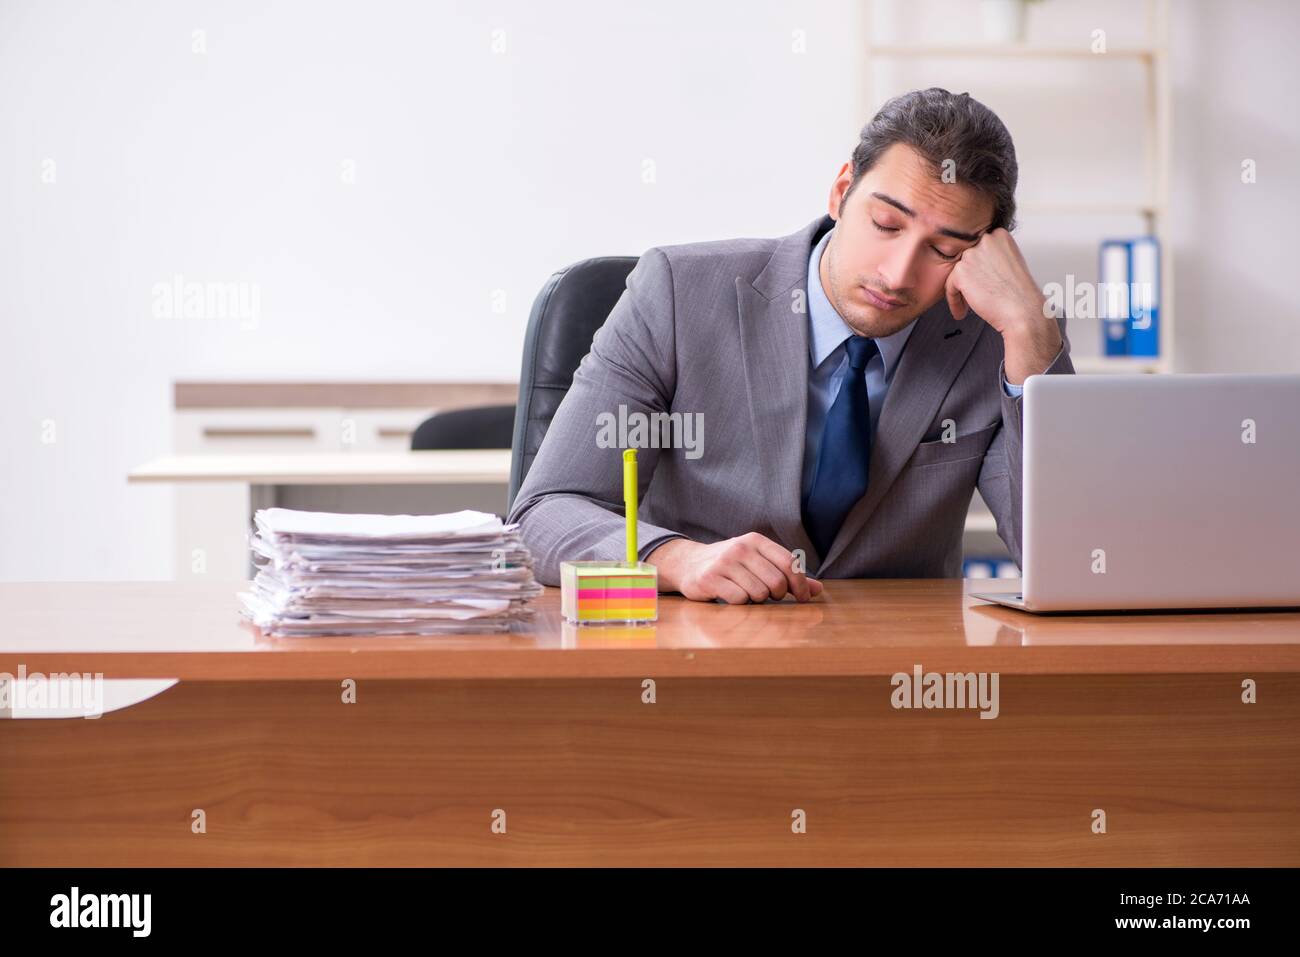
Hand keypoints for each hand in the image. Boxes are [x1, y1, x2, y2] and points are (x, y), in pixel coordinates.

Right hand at [647, 533, 823, 604]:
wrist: (688, 563)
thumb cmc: (731, 565)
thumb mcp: (758, 562)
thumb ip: (787, 575)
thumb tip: (818, 590)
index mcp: (756, 540)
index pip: (789, 563)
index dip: (801, 584)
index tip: (803, 598)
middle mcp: (740, 548)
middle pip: (776, 582)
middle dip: (778, 595)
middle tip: (770, 596)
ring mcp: (724, 563)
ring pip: (759, 593)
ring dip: (758, 600)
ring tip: (747, 593)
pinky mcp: (710, 579)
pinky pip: (739, 600)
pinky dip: (741, 604)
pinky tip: (732, 596)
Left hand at [943, 227, 1062, 384]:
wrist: (1025, 317)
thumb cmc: (1019, 300)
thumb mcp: (1006, 269)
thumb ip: (990, 258)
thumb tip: (970, 251)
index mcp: (1001, 235)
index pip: (972, 246)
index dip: (972, 269)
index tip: (979, 288)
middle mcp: (988, 239)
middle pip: (960, 257)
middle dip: (962, 280)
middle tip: (971, 300)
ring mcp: (976, 253)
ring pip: (953, 271)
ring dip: (958, 291)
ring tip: (969, 308)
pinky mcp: (965, 270)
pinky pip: (948, 283)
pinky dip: (953, 300)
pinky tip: (964, 313)